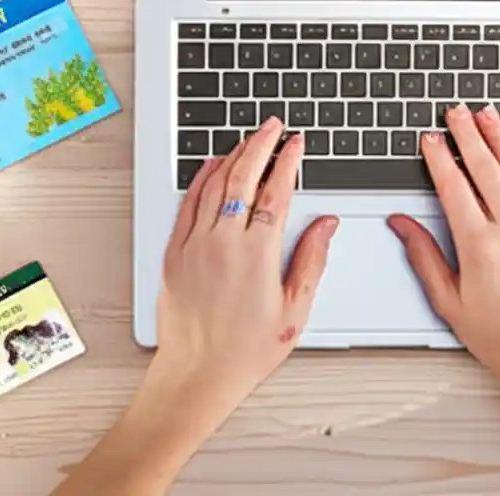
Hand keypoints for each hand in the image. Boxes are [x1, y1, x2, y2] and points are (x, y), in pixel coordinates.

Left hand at [51, 119, 338, 495]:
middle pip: (243, 176)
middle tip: (273, 126)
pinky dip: (202, 179)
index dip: (288, 161)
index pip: (276, 192)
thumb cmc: (245, 351)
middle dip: (260, 144)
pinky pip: (188, 203)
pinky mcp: (174, 252)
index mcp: (258, 254)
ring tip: (248, 139)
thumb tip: (326, 224)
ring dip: (232, 155)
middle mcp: (223, 243)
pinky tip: (212, 166)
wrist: (197, 374)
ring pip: (213, 184)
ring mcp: (194, 245)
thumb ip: (311, 260)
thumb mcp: (294, 310)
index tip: (297, 144)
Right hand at [388, 104, 499, 389]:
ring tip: (486, 115)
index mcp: (479, 246)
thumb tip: (401, 224)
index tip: (429, 139)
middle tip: (454, 112)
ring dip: (499, 139)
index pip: (453, 187)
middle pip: (485, 169)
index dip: (438, 158)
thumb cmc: (499, 335)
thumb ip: (423, 256)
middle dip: (466, 135)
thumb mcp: (448, 300)